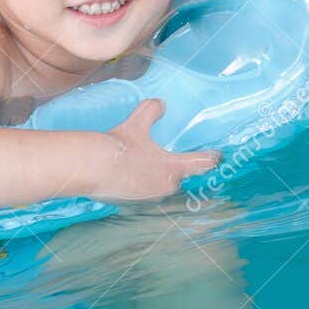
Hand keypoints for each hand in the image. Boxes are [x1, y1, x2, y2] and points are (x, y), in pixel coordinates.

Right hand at [97, 98, 220, 201]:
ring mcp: (148, 199)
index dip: (210, 158)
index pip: (201, 164)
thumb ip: (151, 111)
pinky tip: (124, 176)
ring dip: (153, 179)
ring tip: (139, 166)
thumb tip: (160, 103)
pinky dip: (136, 186)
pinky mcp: (131, 205)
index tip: (217, 157)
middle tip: (163, 158)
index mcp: (172, 169)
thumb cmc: (118, 148)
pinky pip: (140, 195)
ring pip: (158, 187)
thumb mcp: (136, 125)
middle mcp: (164, 187)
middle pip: (176, 177)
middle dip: (172, 169)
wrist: (91, 168)